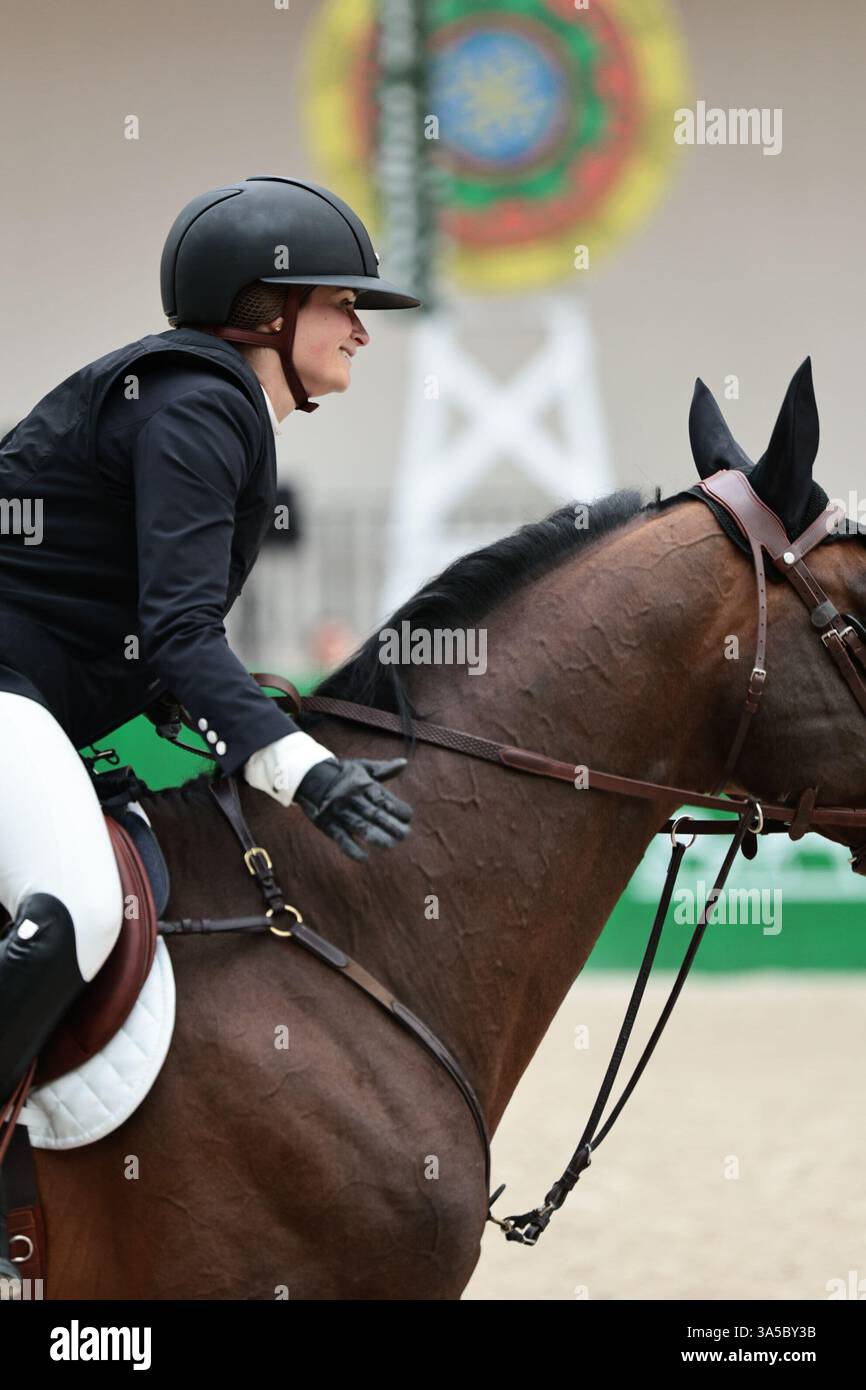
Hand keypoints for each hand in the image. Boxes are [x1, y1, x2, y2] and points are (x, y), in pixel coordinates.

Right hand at [294, 756, 412, 861]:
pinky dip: (351, 849)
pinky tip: (364, 857)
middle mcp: (353, 799)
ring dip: (375, 836)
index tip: (408, 817)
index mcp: (363, 785)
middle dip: (390, 825)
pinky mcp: (329, 824)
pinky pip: (341, 838)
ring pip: (360, 826)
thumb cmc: (341, 773)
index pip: (383, 798)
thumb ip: (383, 769)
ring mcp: (340, 812)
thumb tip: (404, 763)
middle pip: (374, 813)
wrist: (309, 776)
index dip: (396, 808)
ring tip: (390, 845)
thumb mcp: (362, 767)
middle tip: (404, 835)